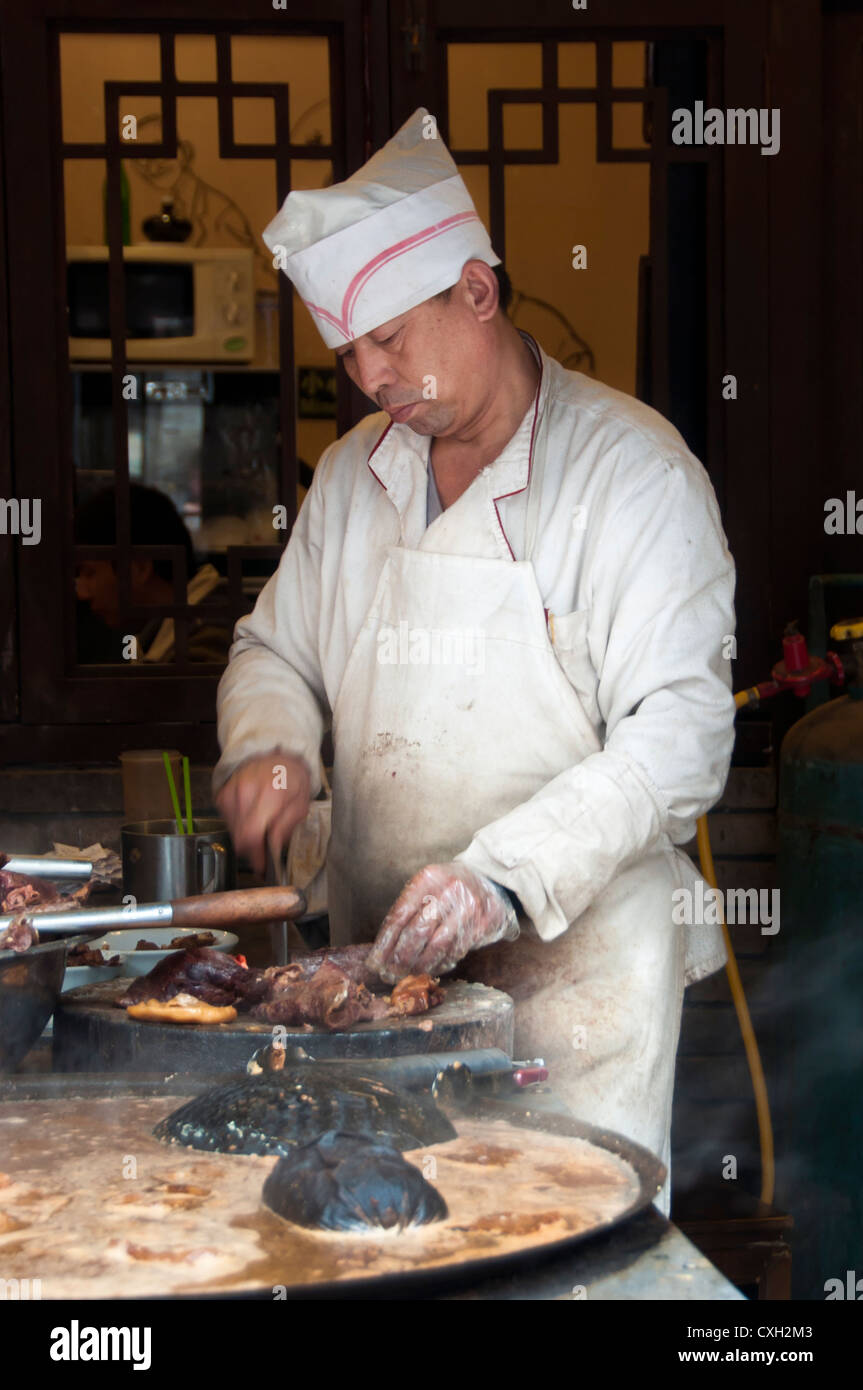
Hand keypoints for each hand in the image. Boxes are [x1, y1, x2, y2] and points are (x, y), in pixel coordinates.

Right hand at [215, 751, 310, 876]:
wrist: (274, 754)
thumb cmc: (292, 779)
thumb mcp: (301, 804)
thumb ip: (286, 827)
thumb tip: (272, 850)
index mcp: (269, 794)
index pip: (251, 835)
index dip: (256, 856)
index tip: (263, 867)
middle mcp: (244, 792)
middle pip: (240, 838)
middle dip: (253, 849)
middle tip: (266, 848)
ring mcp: (230, 793)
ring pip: (233, 832)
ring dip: (246, 836)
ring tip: (262, 824)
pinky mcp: (221, 795)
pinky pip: (228, 821)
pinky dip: (239, 824)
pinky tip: (252, 815)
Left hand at [367, 863, 519, 983]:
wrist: (491, 881)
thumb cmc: (448, 889)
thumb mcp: (427, 887)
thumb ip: (408, 911)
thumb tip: (382, 949)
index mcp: (427, 878)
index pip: (400, 915)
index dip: (385, 943)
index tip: (374, 962)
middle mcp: (448, 890)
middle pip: (417, 931)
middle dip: (400, 958)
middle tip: (389, 974)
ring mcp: (468, 907)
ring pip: (437, 945)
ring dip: (420, 965)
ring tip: (408, 975)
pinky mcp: (482, 923)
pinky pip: (456, 951)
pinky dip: (440, 964)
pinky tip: (430, 969)